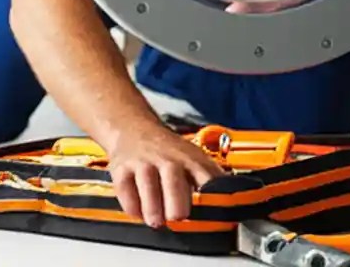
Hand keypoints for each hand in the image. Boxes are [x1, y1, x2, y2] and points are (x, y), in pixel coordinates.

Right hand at [106, 124, 223, 228]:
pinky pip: (125, 189)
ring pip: (148, 184)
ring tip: (157, 221)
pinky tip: (139, 212)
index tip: (215, 212)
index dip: (211, 196)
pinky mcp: (121, 169)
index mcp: (191, 159)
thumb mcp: (194, 158)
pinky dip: (131, 205)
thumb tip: (228, 204)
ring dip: (153, 208)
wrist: (133, 128)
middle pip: (174, 180)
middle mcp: (168, 160)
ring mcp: (143, 163)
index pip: (206, 177)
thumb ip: (209, 181)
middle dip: (177, 202)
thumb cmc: (168, 151)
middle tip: (179, 217)